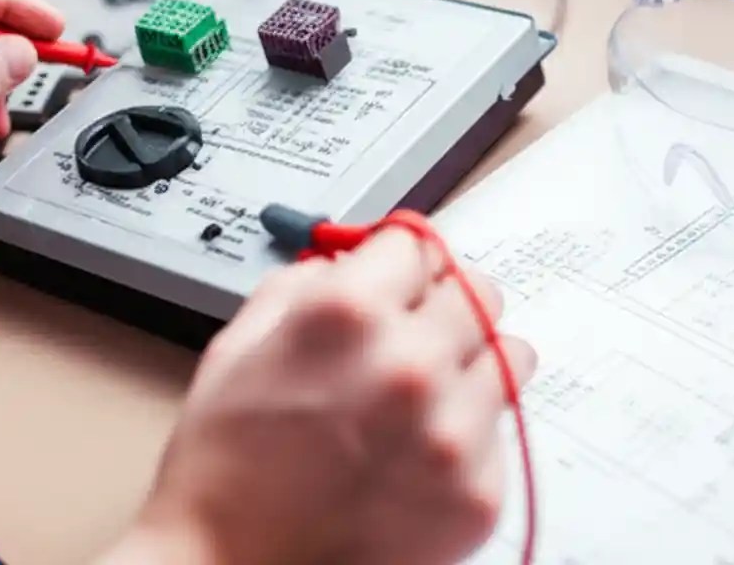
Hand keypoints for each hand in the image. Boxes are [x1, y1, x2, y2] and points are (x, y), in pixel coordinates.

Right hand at [105, 230, 536, 564]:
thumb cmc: (225, 468)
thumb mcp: (237, 346)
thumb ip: (303, 284)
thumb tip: (349, 260)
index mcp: (345, 314)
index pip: (417, 242)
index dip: (399, 260)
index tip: (395, 276)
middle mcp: (410, 363)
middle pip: (477, 289)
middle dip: (442, 303)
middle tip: (412, 334)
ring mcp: (452, 431)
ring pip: (508, 353)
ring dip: (470, 361)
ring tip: (423, 394)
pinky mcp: (477, 491)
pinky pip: (503, 428)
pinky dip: (469, 429)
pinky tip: (416, 451)